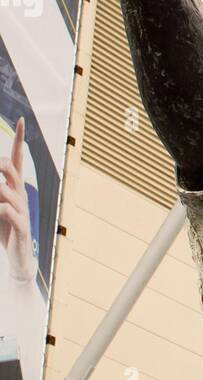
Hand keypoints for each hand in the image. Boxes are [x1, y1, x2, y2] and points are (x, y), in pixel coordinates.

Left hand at [0, 118, 36, 282]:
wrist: (19, 258)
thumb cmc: (6, 229)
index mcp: (15, 188)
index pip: (18, 159)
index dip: (20, 140)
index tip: (22, 120)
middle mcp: (21, 195)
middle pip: (12, 170)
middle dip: (1, 165)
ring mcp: (22, 210)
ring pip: (7, 190)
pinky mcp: (20, 226)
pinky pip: (8, 212)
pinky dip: (0, 210)